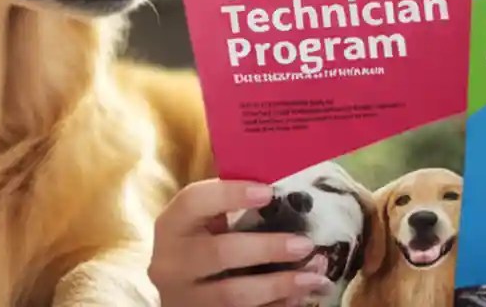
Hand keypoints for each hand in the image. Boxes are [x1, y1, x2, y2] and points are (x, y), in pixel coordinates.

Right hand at [148, 179, 332, 306]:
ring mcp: (185, 297)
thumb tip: (285, 190)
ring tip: (314, 276)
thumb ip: (229, 205)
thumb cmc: (199, 243)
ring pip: (233, 295)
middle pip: (220, 253)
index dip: (230, 194)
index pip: (194, 202)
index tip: (268, 192)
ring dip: (280, 285)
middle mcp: (171, 263)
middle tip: (304, 244)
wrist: (178, 289)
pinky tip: (300, 295)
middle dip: (267, 248)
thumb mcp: (203, 221)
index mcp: (172, 225)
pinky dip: (276, 305)